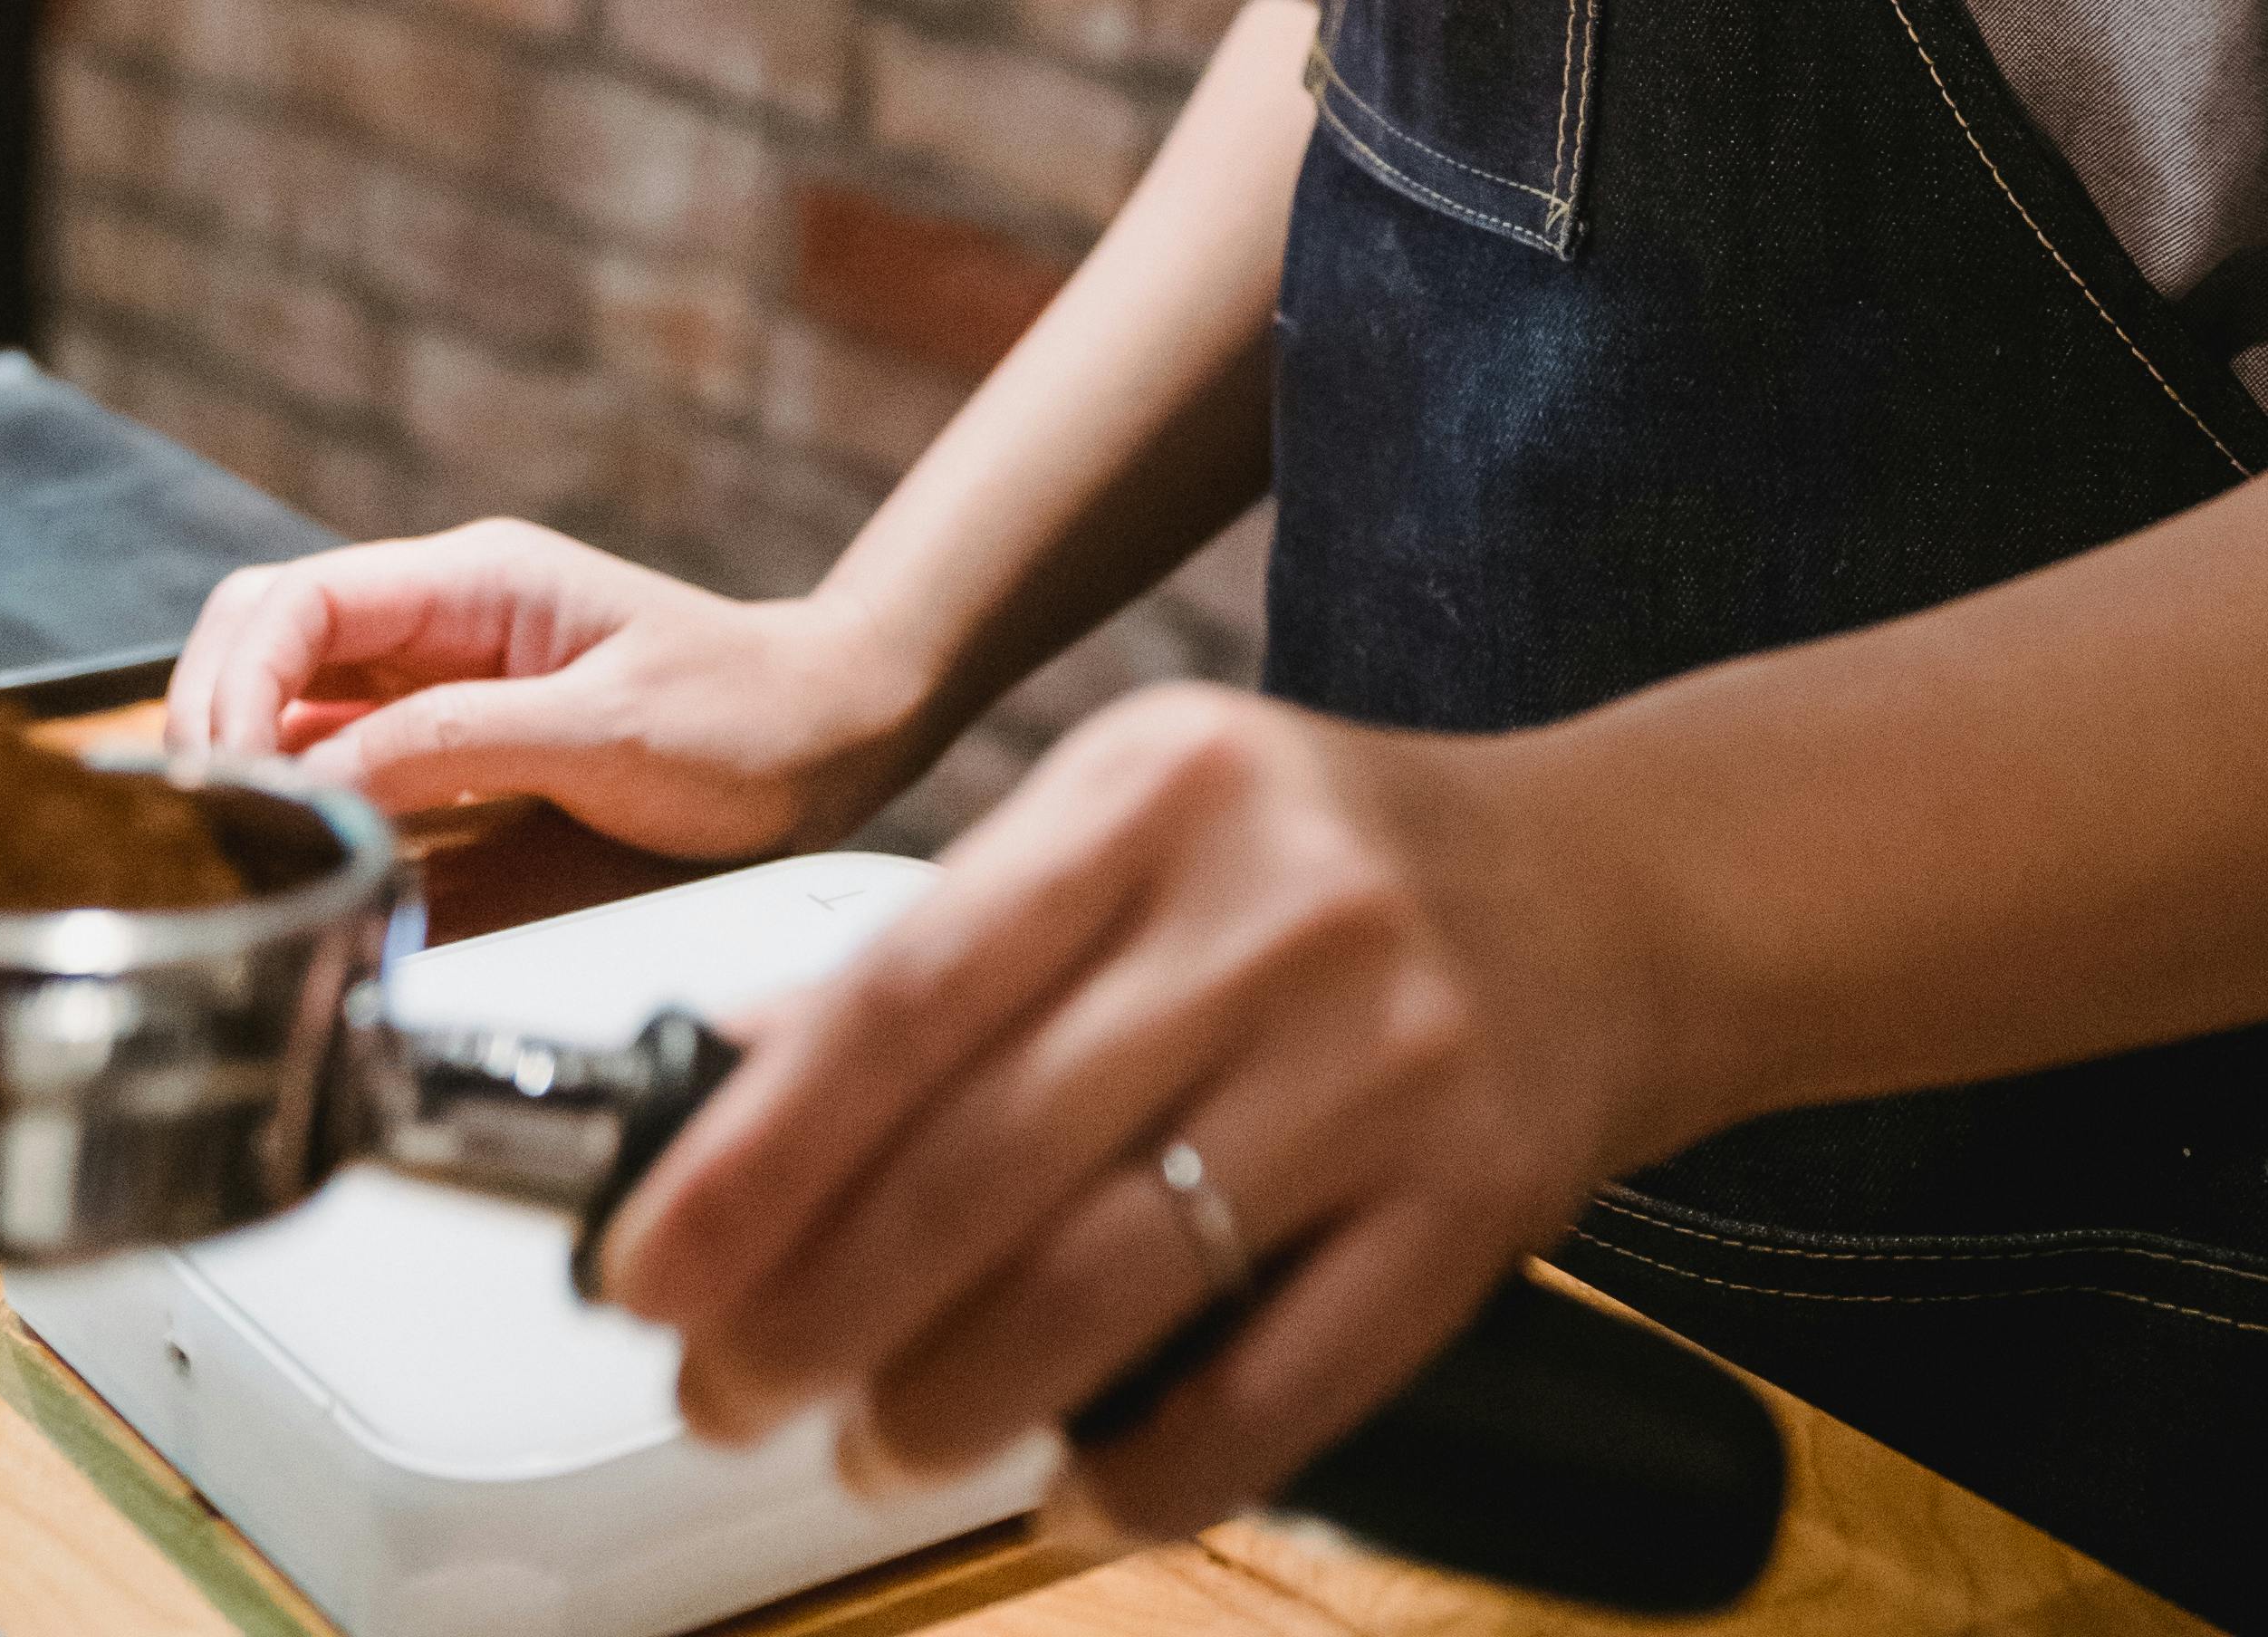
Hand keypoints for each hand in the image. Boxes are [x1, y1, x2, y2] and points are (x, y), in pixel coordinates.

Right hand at [166, 520, 933, 857]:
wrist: (825, 733)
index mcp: (475, 579)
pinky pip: (341, 737)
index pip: (301, 601)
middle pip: (269, 627)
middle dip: (211, 705)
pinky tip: (283, 834)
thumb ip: (459, 746)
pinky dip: (291, 777)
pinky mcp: (456, 727)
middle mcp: (445, 612)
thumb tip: (317, 777)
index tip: (215, 775)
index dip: (233, 682)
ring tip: (220, 833)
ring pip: (292, 682)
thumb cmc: (740, 722)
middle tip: (192, 814)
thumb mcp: (605, 734)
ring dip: (240, 744)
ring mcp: (446, 667)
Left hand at [595, 679, 1660, 1539]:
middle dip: (820, 1308)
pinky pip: (1276, 1385)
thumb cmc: (1329, 867)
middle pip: (986, 1155)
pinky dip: (1145, 1463)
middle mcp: (1270, 904)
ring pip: (1112, 1279)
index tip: (646, 1270)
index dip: (754, 1156)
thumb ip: (947, 947)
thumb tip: (722, 1078)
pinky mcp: (1476, 1198)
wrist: (1621, 888)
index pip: (905, 993)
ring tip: (875, 1441)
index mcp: (1154, 787)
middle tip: (728, 1390)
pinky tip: (1066, 1480)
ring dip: (954, 1398)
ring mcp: (1386, 1053)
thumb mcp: (1134, 829)